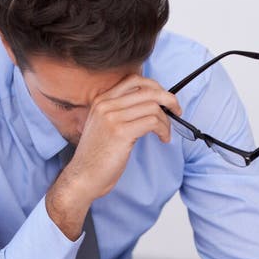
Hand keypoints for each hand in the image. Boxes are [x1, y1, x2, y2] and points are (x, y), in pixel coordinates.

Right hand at [46, 74, 180, 238]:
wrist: (82, 177)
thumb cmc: (96, 157)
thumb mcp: (103, 127)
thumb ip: (119, 113)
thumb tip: (150, 106)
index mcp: (101, 101)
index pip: (134, 80)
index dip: (155, 87)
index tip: (164, 99)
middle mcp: (106, 105)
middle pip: (147, 90)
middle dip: (168, 99)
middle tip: (176, 111)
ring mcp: (112, 117)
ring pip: (153, 106)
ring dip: (166, 121)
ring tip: (165, 133)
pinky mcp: (121, 132)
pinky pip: (153, 122)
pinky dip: (163, 129)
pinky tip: (163, 138)